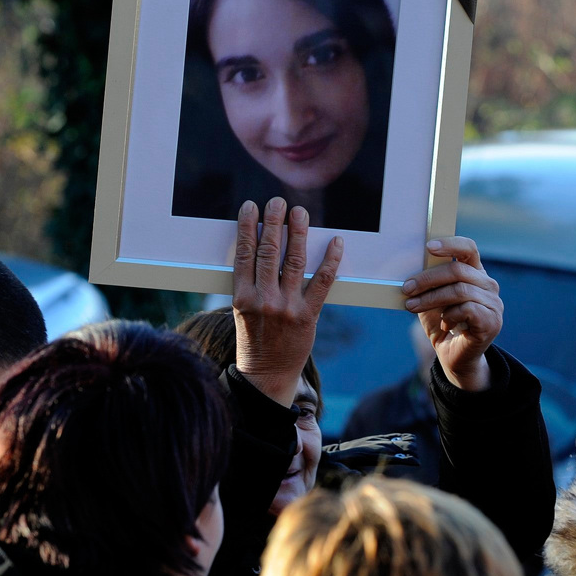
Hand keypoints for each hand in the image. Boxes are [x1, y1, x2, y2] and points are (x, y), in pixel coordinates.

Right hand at [233, 198, 343, 405]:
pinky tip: (335, 242)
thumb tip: (255, 247)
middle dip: (273, 222)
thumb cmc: (253, 338)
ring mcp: (287, 308)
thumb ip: (248, 282)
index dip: (248, 227)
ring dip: (298, 233)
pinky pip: (323, 282)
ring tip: (300, 213)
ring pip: (294, 262)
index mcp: (242, 297)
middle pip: (268, 252)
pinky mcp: (308, 316)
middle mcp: (264, 300)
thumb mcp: (240, 310)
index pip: (244, 253)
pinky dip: (331, 260)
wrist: (267, 374)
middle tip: (277, 201)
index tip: (251, 206)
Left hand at [402, 237, 502, 391]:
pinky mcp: (492, 322)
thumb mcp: (431, 300)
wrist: (455, 357)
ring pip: (459, 291)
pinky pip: (467, 309)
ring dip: (431, 299)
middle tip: (406, 288)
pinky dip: (449, 316)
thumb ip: (428, 284)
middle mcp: (488, 285)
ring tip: (412, 306)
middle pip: (458, 271)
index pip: (469, 249)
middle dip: (428, 279)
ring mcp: (493, 304)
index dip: (450, 245)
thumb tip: (409, 272)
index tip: (428, 247)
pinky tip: (445, 324)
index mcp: (475, 274)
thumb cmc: (443, 324)